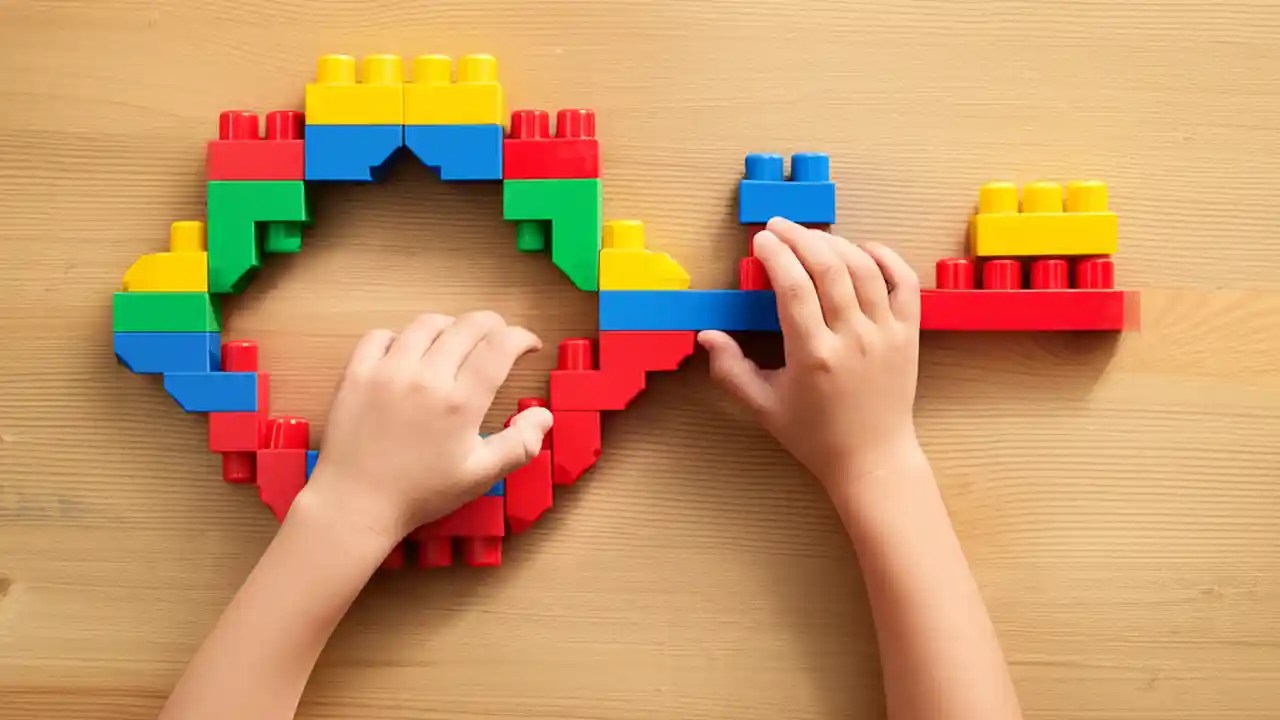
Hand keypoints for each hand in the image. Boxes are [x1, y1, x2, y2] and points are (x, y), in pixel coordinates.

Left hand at [301, 311, 552, 544]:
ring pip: (427, 324)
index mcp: (461, 403)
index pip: (500, 347)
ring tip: (455, 341)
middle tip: (498, 337)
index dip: (521, 337)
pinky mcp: (356, 373)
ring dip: (450, 326)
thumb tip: (544, 414)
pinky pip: (381, 335)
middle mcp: (426, 377)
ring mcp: (387, 371)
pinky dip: (400, 337)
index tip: (528, 345)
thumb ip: (520, 445)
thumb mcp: (481, 476)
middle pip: (468, 326)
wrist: (356, 503)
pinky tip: (408, 354)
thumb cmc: (422, 493)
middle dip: (493, 324)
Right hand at [699, 217, 922, 498]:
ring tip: (812, 236)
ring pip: (863, 269)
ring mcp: (885, 334)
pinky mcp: (909, 334)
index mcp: (813, 356)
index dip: (776, 255)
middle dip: (800, 237)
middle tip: (779, 226)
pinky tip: (863, 248)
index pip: (793, 288)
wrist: (872, 459)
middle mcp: (852, 339)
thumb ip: (731, 370)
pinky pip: (903, 283)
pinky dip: (886, 257)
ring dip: (835, 243)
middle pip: (828, 268)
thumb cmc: (814, 435)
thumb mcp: (763, 407)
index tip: (761, 241)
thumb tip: (707, 335)